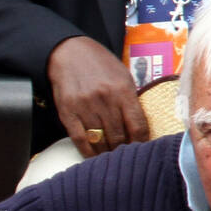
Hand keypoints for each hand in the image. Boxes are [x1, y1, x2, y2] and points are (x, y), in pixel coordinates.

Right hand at [47, 36, 149, 156]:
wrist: (70, 53)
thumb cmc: (99, 65)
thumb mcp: (122, 76)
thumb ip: (130, 99)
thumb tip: (138, 126)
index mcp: (123, 89)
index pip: (137, 125)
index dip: (142, 141)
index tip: (143, 148)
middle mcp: (104, 99)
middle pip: (119, 136)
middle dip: (123, 149)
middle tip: (126, 155)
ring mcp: (85, 107)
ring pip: (100, 140)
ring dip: (106, 152)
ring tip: (111, 157)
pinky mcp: (67, 113)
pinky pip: (80, 139)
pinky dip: (87, 151)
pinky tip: (93, 156)